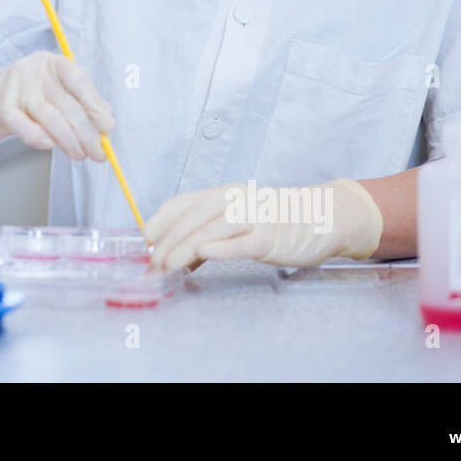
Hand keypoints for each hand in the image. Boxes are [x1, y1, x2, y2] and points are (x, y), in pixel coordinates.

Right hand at [0, 52, 114, 160]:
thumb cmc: (24, 97)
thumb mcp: (51, 91)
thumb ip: (78, 101)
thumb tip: (107, 119)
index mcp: (49, 63)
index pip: (77, 79)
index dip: (95, 103)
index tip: (108, 126)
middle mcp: (32, 71)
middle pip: (67, 105)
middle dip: (87, 132)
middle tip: (98, 152)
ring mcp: (14, 89)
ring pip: (51, 119)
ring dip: (70, 141)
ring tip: (80, 155)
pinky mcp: (1, 110)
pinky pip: (28, 129)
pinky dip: (42, 140)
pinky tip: (51, 146)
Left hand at [145, 178, 383, 269]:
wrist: (318, 218)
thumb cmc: (270, 221)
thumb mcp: (232, 222)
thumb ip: (203, 236)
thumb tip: (171, 258)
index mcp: (220, 194)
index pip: (180, 204)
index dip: (158, 222)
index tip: (143, 243)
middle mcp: (233, 199)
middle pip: (191, 217)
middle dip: (166, 242)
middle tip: (150, 264)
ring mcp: (253, 217)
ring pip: (211, 229)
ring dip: (184, 247)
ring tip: (165, 265)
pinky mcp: (270, 237)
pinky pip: (242, 242)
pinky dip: (220, 248)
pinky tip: (203, 255)